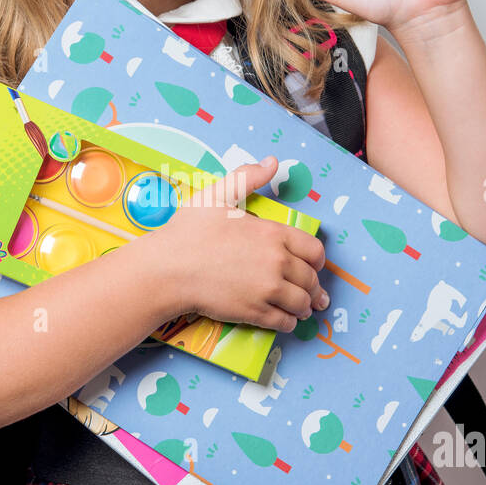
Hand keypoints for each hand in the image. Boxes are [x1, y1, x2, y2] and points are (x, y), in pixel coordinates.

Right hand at [157, 156, 328, 332]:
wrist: (168, 270)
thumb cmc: (189, 232)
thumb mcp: (217, 195)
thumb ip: (247, 177)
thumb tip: (272, 162)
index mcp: (273, 234)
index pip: (314, 251)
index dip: (317, 260)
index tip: (313, 266)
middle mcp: (277, 263)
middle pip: (310, 279)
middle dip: (313, 286)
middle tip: (313, 293)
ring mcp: (268, 290)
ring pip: (302, 303)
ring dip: (304, 306)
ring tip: (301, 308)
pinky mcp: (255, 313)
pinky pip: (285, 322)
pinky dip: (289, 322)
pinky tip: (285, 319)